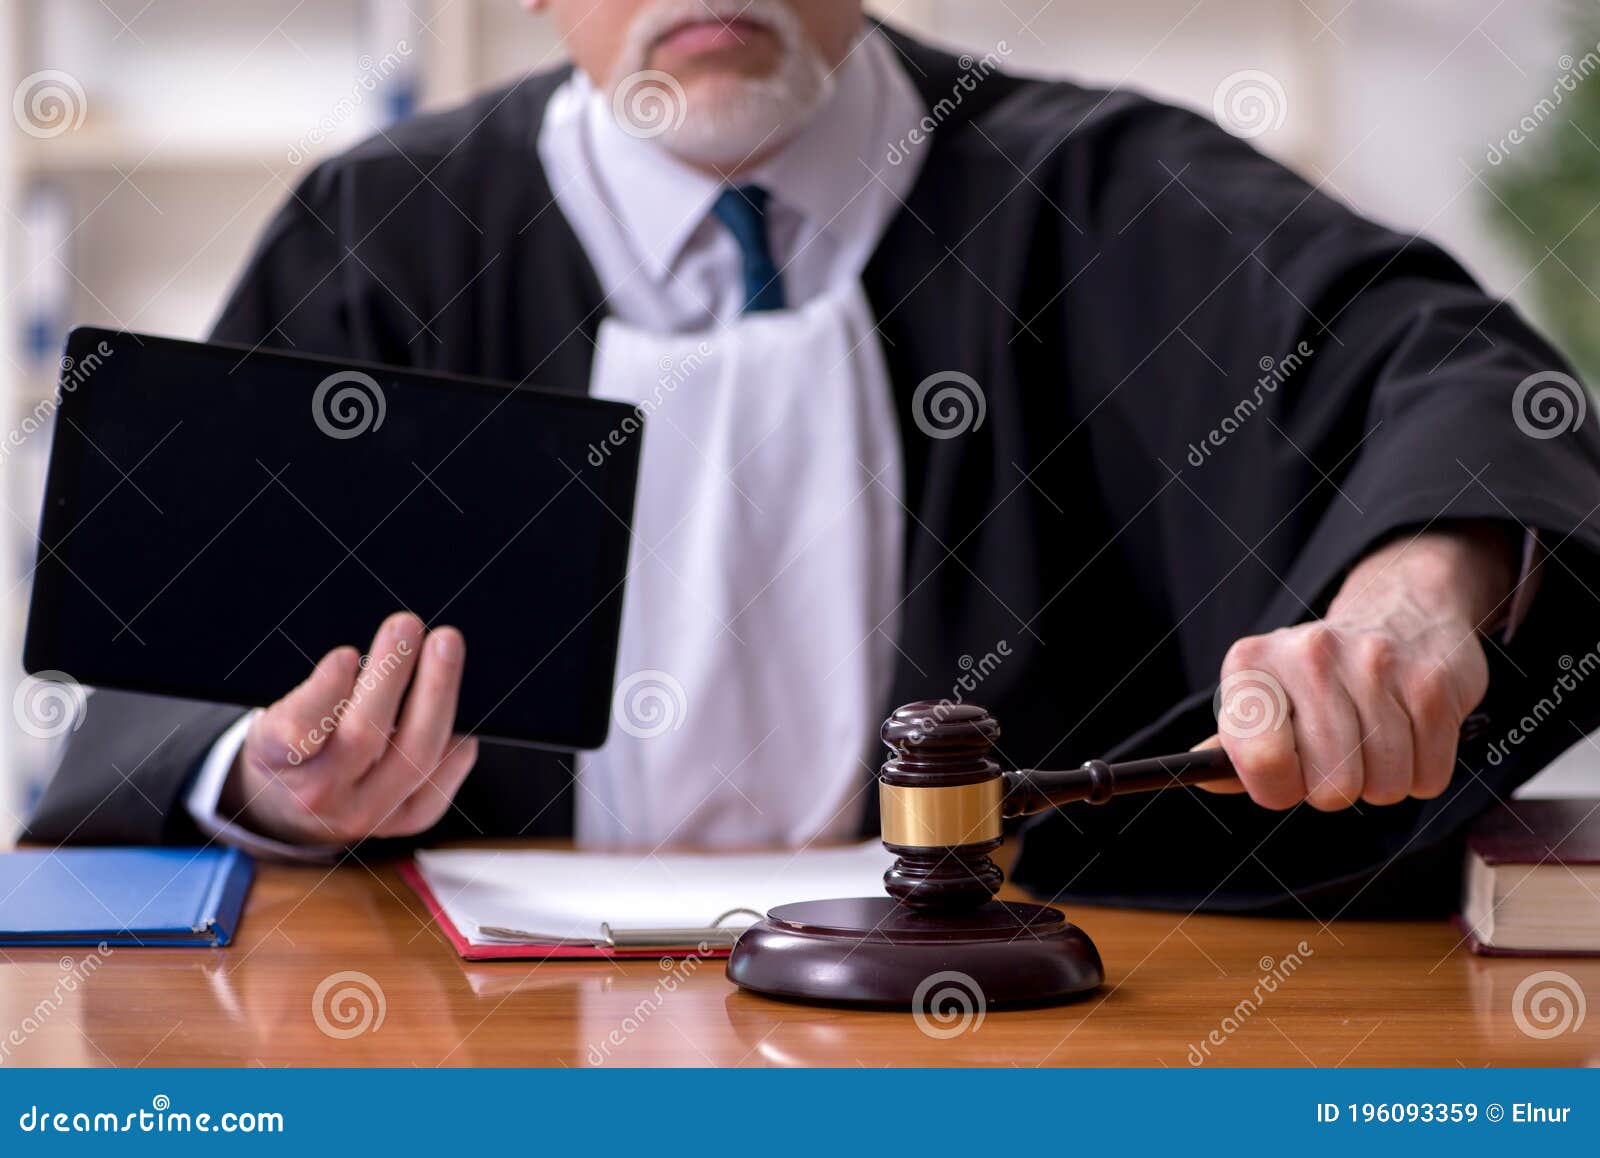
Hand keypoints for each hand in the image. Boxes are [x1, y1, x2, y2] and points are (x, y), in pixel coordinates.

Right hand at [218, 612, 478, 844]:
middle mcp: (321, 795)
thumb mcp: (274, 715)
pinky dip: (456, 736)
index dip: (325, 692)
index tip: (345, 654)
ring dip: (437, 693)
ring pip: (415, 754)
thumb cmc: (290, 747)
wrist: (292, 812)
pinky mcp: (407, 821)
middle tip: (408, 625)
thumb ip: (313, 692)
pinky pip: (443, 776)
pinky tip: (459, 703)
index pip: (297, 732)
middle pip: (365, 736)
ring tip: (444, 645)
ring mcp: (368, 814)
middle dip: (392, 674)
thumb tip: (381, 645)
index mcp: (275, 761)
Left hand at [1198, 525, 1516, 810]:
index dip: (1276, 787)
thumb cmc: (1315, 675)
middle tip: (1334, 757)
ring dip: (1380, 783)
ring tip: (1369, 743)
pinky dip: (1420, 773)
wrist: (1399, 612)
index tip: (1285, 775)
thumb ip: (1235, 743)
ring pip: (1384, 786)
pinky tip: (1406, 735)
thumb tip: (1205, 779)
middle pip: (1330, 786)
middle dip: (1333, 789)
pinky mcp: (1433, 682)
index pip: (1260, 760)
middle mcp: (1310, 654)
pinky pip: (1429, 777)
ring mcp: (1376, 664)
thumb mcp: (1262, 695)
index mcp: (1253, 662)